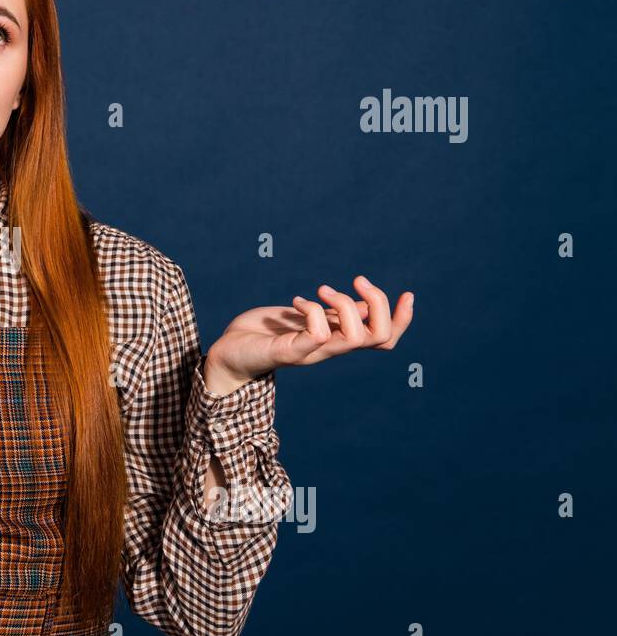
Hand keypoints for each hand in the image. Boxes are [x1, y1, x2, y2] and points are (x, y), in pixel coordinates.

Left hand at [207, 275, 413, 384]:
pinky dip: (312, 311)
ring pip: (354, 338)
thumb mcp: (306, 319)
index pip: (385, 338)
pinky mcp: (289, 353)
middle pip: (379, 338)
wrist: (227, 354)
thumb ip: (334, 315)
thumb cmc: (265, 334)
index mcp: (337, 338)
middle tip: (357, 280)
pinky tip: (296, 302)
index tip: (407, 294)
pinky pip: (317, 335)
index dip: (402, 319)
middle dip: (379, 304)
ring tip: (321, 290)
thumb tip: (364, 306)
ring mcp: (311, 353)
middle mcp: (330, 349)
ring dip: (344, 304)